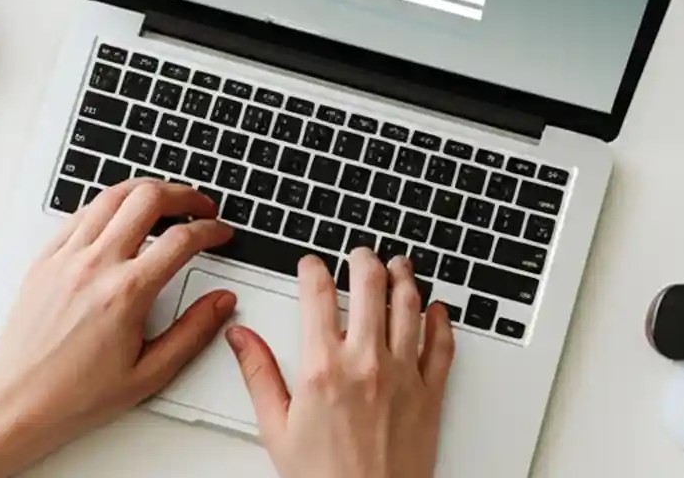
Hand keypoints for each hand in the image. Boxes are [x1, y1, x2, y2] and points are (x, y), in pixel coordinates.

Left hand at [0, 179, 235, 476]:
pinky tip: (120, 216)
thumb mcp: (150, 374)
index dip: (210, 229)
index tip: (220, 233)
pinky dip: (108, 205)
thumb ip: (193, 332)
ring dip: (146, 190)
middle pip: (148, 199)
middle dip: (184, 195)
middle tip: (200, 206)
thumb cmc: (77, 396)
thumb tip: (222, 302)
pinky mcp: (45, 260)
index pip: (181, 239)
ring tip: (165, 200)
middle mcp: (94, 267)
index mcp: (125, 294)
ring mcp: (65, 259)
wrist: (18, 404)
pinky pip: (81, 214)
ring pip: (112, 195)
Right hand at [227, 249, 455, 477]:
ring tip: (398, 265)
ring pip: (409, 305)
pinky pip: (442, 344)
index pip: (318, 295)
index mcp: (323, 368)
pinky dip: (441, 320)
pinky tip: (436, 309)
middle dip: (363, 259)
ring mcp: (403, 375)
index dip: (313, 269)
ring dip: (404, 277)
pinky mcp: (431, 392)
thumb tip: (241, 338)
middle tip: (360, 253)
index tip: (312, 265)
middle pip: (370, 285)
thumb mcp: (276, 428)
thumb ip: (258, 374)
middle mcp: (366, 363)